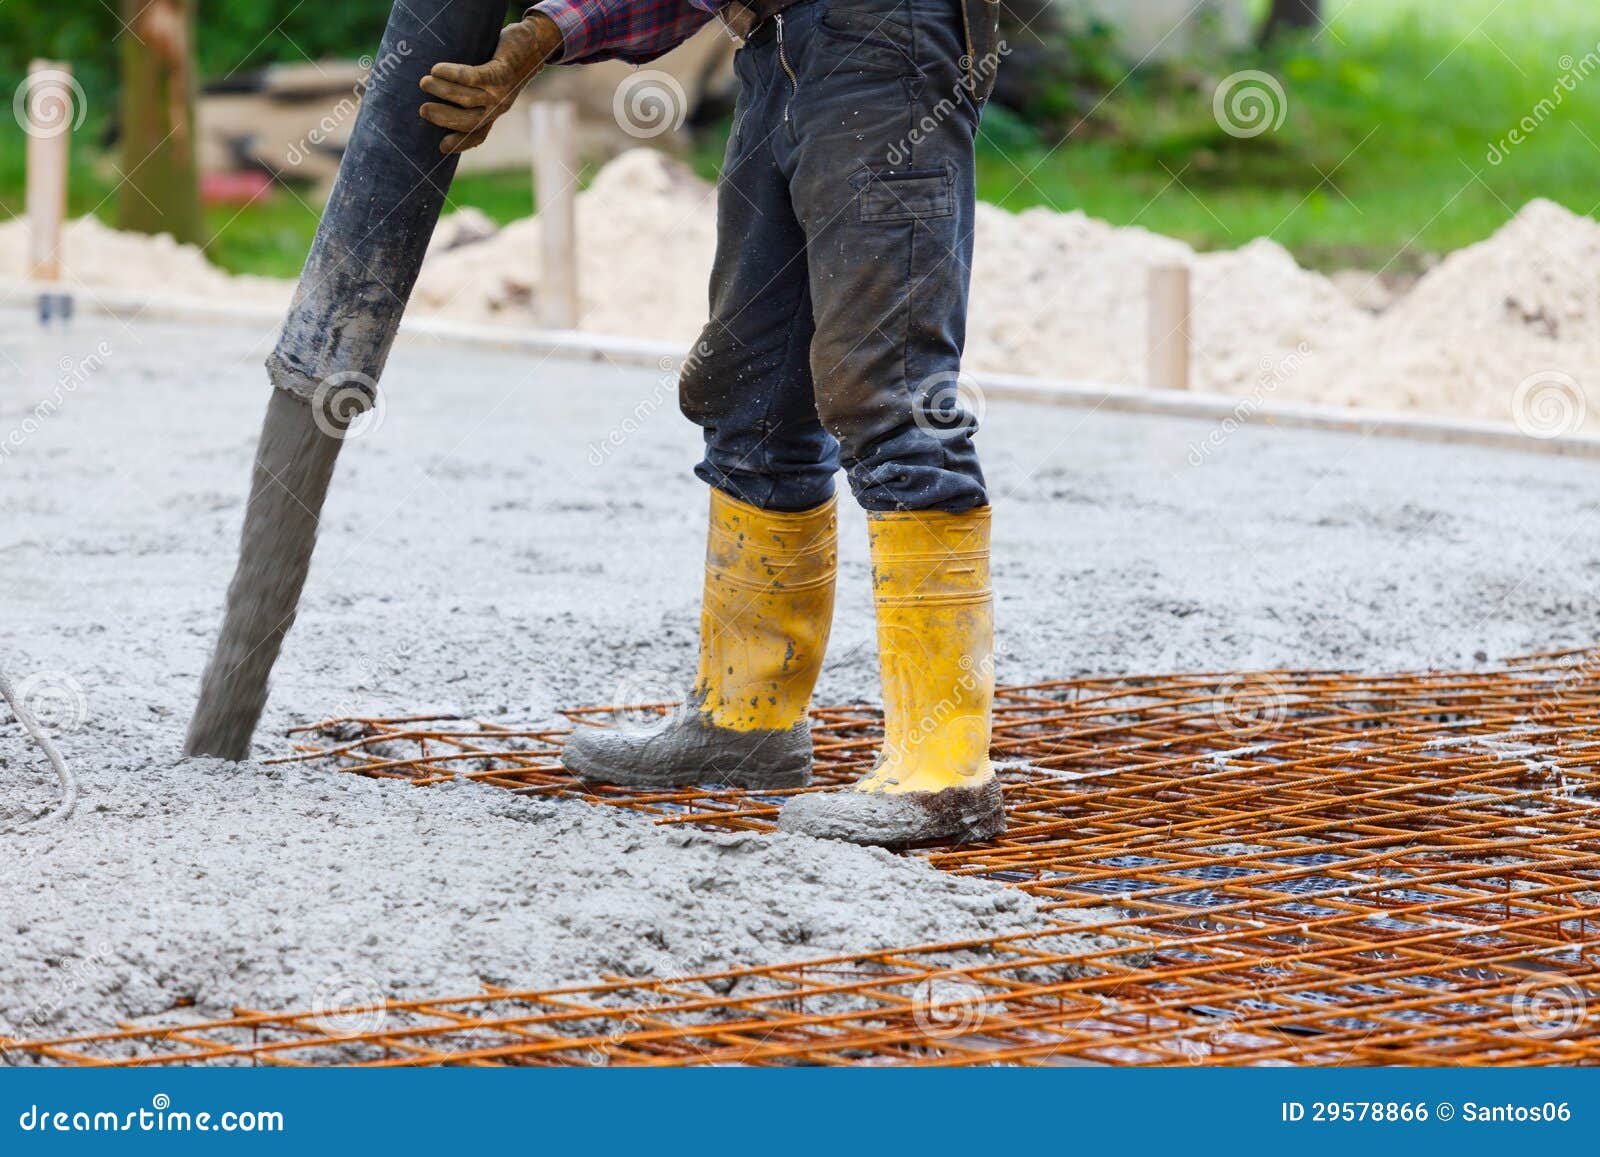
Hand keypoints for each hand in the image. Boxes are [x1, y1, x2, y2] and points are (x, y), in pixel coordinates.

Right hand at [419, 14, 562, 153]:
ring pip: (467, 98)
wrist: (535, 44)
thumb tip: (436, 92)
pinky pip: (473, 77)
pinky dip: (452, 74)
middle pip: (469, 121)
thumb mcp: (492, 82)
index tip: (441, 148)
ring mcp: (500, 90)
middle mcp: (498, 106)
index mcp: (494, 111)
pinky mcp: (500, 72)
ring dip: (442, 91)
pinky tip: (437, 69)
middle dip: (444, 118)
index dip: (461, 143)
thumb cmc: (506, 61)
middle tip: (423, 111)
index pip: (479, 134)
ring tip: (424, 82)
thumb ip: (473, 91)